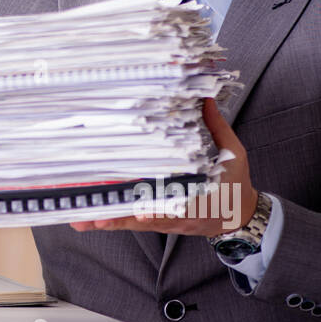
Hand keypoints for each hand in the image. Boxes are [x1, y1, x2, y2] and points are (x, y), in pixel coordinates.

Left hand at [68, 97, 257, 237]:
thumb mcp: (233, 154)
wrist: (242, 216)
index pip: (168, 201)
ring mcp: (167, 220)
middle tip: (83, 214)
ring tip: (78, 219)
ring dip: (105, 220)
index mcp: (197, 196)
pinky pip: (134, 222)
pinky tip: (91, 219)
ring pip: (132, 222)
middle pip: (140, 217)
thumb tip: (203, 99)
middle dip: (112, 216)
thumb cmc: (237, 184)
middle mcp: (177, 212)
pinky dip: (114, 220)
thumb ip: (216, 127)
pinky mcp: (160, 223)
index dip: (145, 206)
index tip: (126, 206)